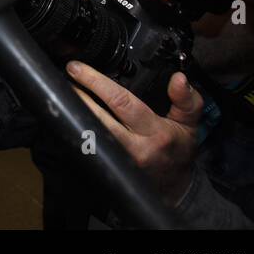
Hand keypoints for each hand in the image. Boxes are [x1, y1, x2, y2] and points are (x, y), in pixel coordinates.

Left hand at [67, 63, 203, 205]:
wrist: (175, 186)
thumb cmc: (178, 150)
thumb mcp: (189, 123)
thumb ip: (186, 100)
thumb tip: (179, 78)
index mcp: (154, 132)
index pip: (121, 102)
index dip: (96, 82)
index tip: (77, 68)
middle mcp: (134, 147)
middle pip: (97, 118)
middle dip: (77, 96)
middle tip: (64, 78)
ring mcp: (119, 159)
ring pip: (89, 133)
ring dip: (74, 112)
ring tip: (64, 92)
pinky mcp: (109, 165)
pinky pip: (89, 145)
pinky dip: (78, 128)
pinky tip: (71, 114)